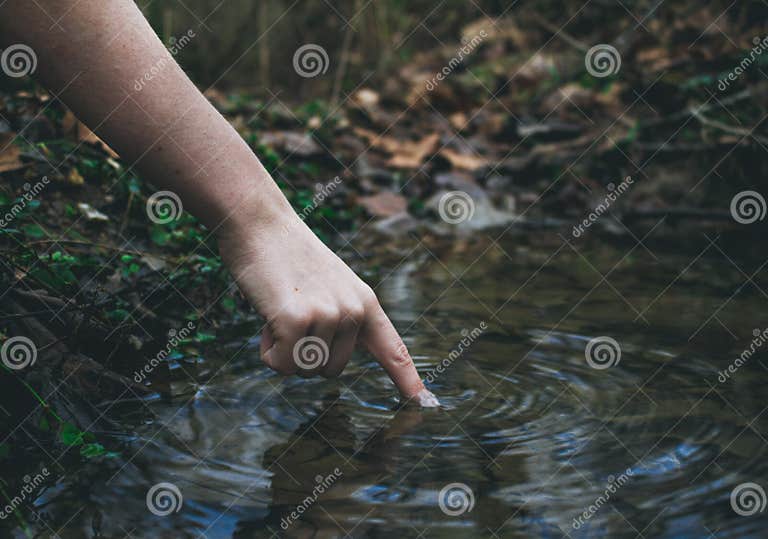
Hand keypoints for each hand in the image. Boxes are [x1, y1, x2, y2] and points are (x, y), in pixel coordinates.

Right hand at [218, 213, 433, 401]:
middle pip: (331, 372)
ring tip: (279, 308)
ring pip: (305, 370)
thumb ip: (341, 318)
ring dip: (283, 350)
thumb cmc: (288, 258)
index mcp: (365, 303)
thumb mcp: (329, 286)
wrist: (261, 223)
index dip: (408, 380)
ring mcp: (328, 314)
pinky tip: (267, 317)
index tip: (426, 403)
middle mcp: (354, 310)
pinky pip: (282, 365)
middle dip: (305, 353)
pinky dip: (268, 352)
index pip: (393, 349)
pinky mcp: (298, 319)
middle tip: (291, 313)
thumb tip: (328, 362)